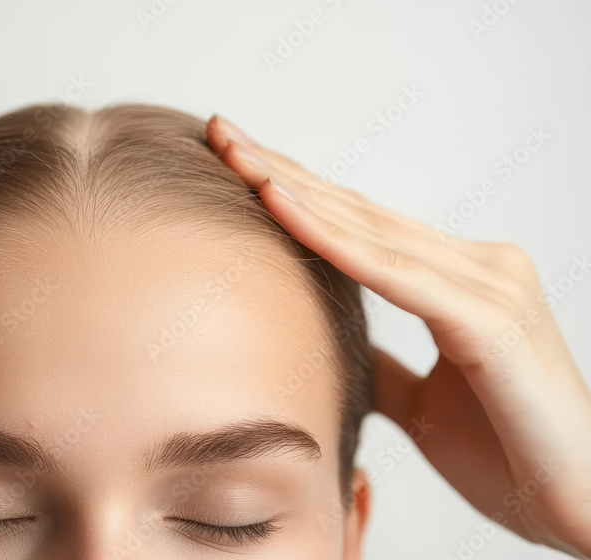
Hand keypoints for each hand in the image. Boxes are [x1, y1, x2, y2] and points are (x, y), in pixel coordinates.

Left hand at [207, 116, 590, 557]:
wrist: (578, 508)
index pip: (361, 223)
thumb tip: (340, 345)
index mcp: (461, 279)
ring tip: (235, 156)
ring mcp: (489, 284)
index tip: (236, 162)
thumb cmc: (510, 453)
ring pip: (370, 229)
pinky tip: (281, 207)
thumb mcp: (422, 402)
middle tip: (219, 132)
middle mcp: (477, 266)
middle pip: (358, 210)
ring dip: (295, 190)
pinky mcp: (488, 319)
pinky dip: (333, 240)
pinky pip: (394, 273)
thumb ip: (386, 365)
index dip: (296, 190)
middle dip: (282, 170)